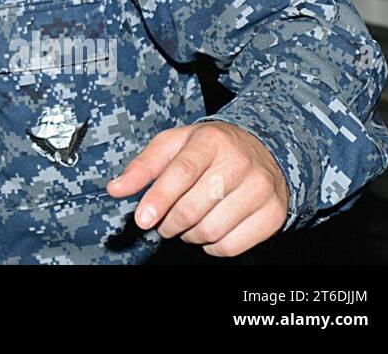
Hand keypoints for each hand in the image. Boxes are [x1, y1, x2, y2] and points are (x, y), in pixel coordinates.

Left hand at [106, 121, 289, 256]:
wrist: (263, 150)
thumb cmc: (210, 148)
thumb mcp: (174, 144)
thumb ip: (143, 166)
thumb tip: (115, 189)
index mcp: (211, 140)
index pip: (181, 173)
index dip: (159, 198)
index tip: (142, 219)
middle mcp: (239, 162)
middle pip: (193, 207)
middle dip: (168, 222)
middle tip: (161, 223)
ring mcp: (260, 189)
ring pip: (211, 230)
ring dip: (188, 235)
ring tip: (184, 225)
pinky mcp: (273, 214)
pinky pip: (232, 246)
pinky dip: (211, 247)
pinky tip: (207, 232)